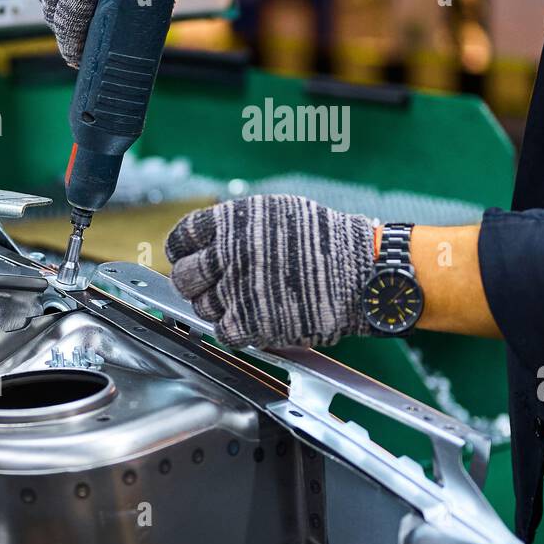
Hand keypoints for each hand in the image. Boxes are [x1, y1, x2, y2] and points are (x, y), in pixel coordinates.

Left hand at [165, 195, 375, 347]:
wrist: (361, 273)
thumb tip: (208, 243)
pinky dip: (237, 331)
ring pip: (202, 308)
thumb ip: (237, 225)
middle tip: (216, 288)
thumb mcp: (277, 211)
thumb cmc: (327, 241)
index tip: (190, 261)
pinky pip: (223, 332)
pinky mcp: (250, 323)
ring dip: (220, 308)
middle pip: (184, 277)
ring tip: (249, 301)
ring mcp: (236, 290)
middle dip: (196, 285)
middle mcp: (227, 253)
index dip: (184, 254)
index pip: (181, 239)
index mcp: (230, 221)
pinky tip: (257, 319)